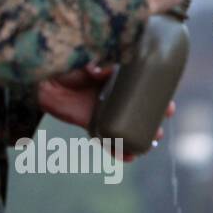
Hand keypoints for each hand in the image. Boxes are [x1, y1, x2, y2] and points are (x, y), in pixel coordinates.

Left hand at [37, 63, 174, 161]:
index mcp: (119, 76)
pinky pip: (106, 138)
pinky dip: (116, 149)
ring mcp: (103, 110)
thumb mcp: (88, 56)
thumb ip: (98, 61)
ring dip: (138, 138)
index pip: (145, 88)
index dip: (159, 98)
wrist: (43, 75)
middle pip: (140, 111)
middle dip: (153, 122)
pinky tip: (128, 157)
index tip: (170, 107)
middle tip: (160, 129)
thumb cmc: (67, 60)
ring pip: (126, 127)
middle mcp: (114, 95)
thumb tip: (104, 71)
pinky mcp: (90, 123)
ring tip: (148, 146)